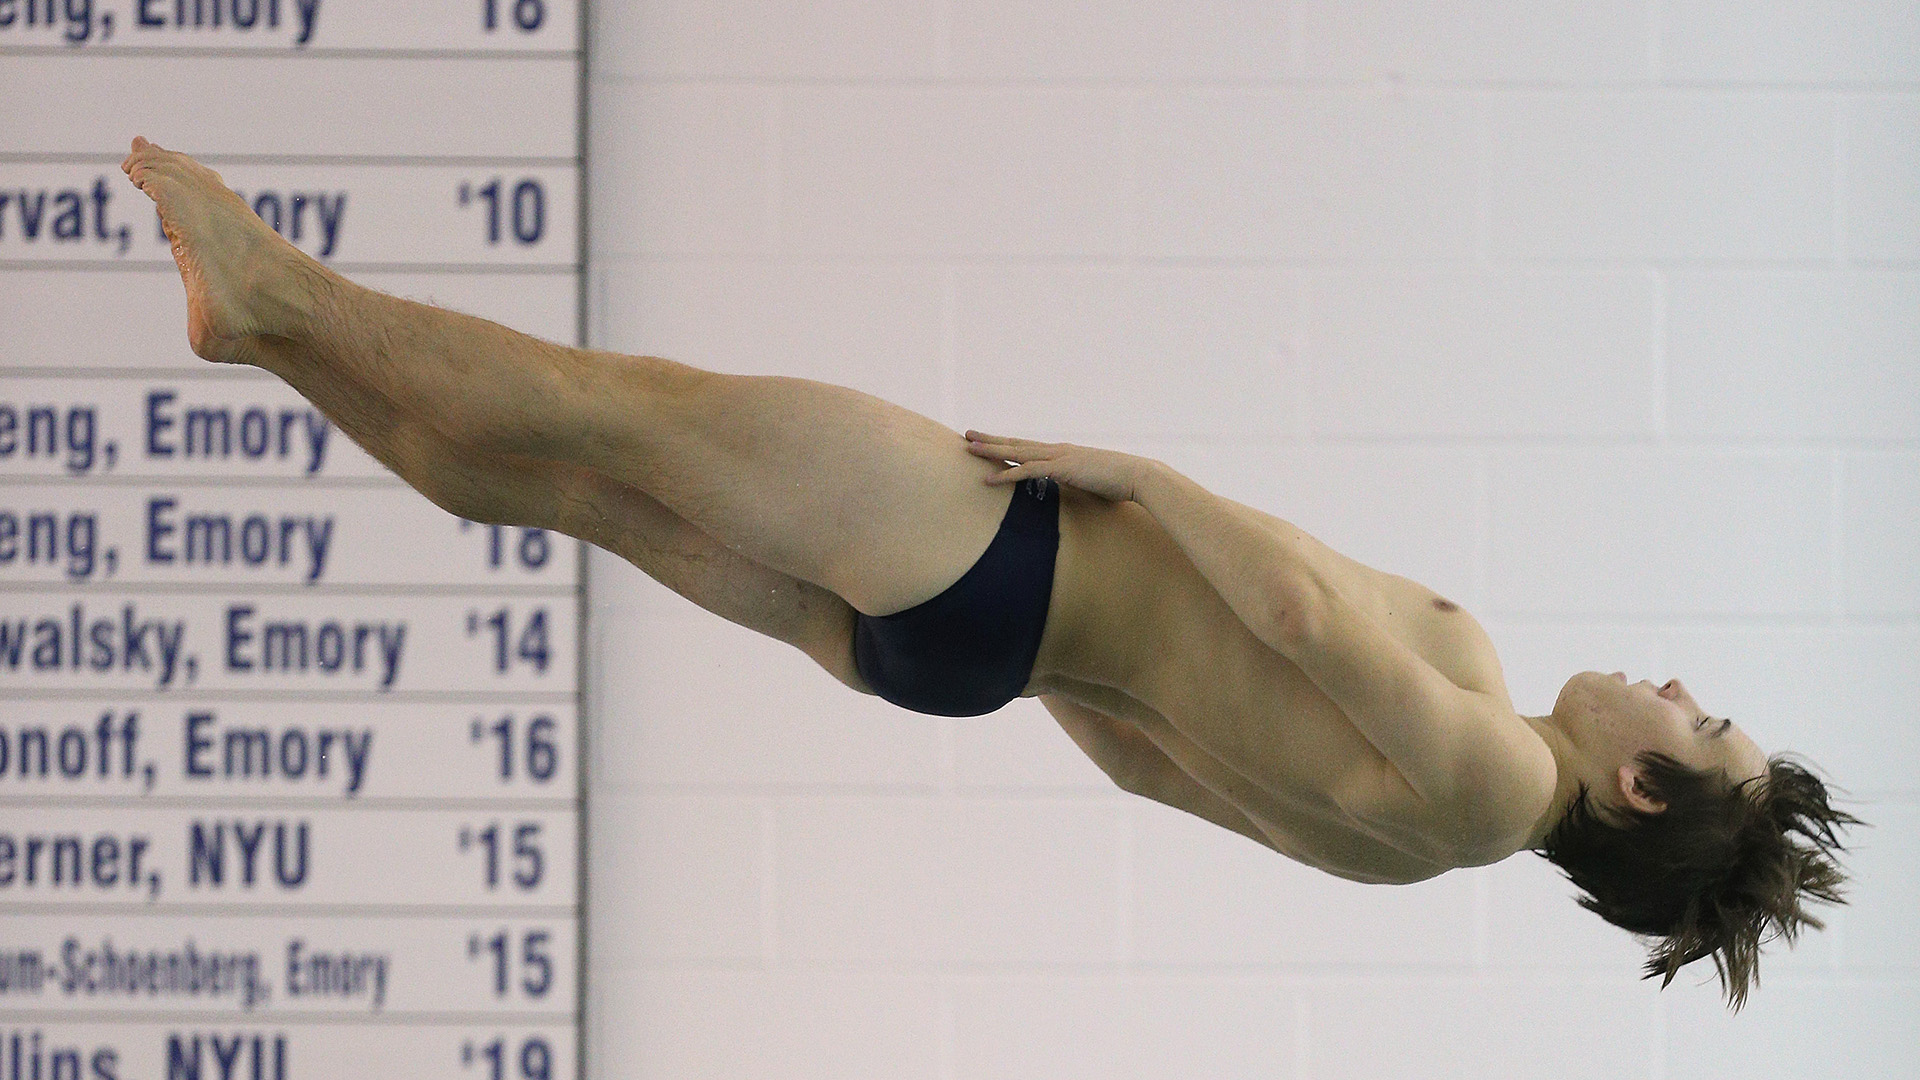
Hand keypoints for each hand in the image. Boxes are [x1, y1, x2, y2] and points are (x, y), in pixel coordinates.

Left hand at [964, 431, 1154, 502]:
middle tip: (968, 435)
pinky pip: (1028, 471)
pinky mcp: (1062, 469)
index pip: (1028, 446)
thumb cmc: (1119, 482)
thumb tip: (1067, 491)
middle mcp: (1057, 450)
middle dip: (991, 439)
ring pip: (1017, 452)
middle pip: (1017, 443)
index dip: (1007, 444)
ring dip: (991, 451)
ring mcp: (1059, 457)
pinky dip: (1007, 474)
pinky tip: (989, 479)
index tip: (988, 441)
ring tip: (968, 448)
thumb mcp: (1090, 482)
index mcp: (1063, 453)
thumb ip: (1075, 483)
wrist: (1137, 475)